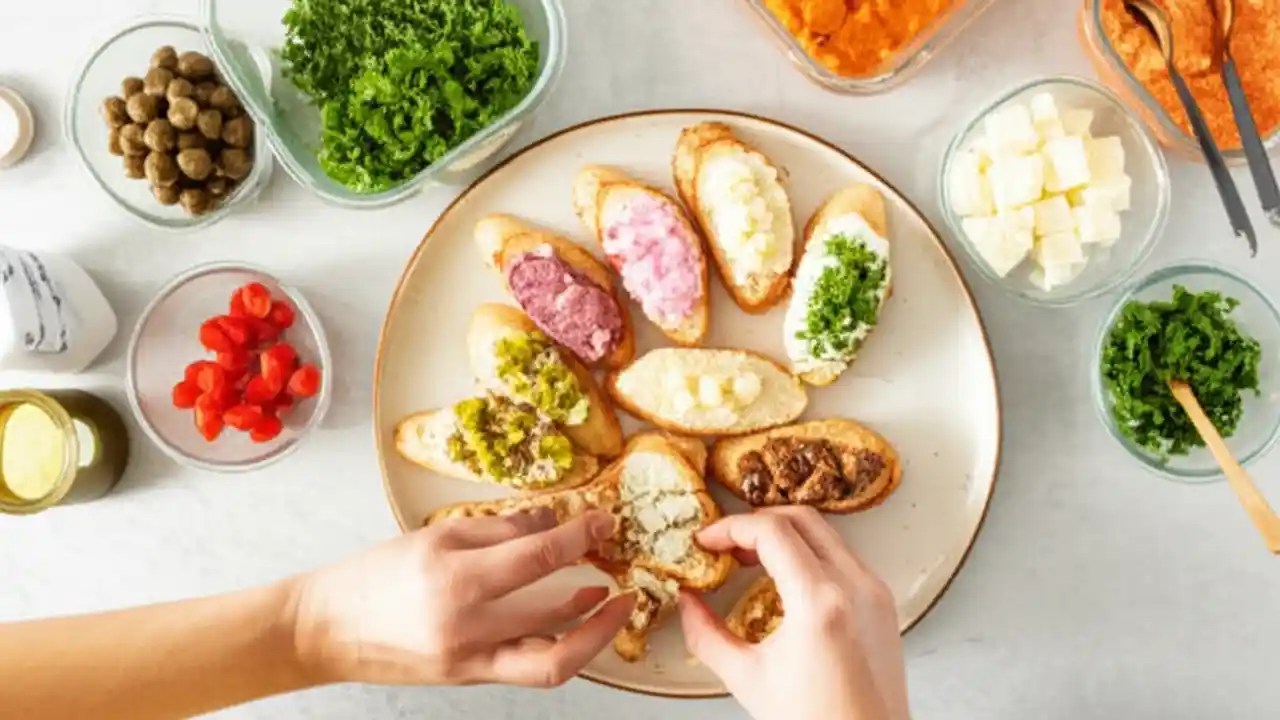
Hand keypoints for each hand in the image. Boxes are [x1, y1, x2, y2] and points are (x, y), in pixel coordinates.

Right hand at [289, 509, 633, 686]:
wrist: (327, 630)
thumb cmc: (374, 577)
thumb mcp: (435, 537)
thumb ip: (498, 528)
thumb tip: (550, 519)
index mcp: (455, 578)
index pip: (539, 555)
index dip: (580, 535)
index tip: (602, 521)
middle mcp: (467, 625)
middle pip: (556, 612)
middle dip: (598, 590)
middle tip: (615, 565)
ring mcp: (471, 660)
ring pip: (553, 660)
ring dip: (591, 631)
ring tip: (604, 600)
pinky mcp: (470, 679)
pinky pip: (528, 669)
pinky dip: (557, 647)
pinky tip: (568, 623)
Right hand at [678, 507, 908, 719]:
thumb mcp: (747, 679)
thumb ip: (706, 634)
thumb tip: (686, 601)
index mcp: (819, 603)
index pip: (771, 532)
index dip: (730, 528)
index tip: (707, 541)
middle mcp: (854, 586)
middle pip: (801, 518)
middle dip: (756, 523)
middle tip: (726, 545)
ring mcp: (874, 591)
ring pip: (825, 532)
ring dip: (784, 535)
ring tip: (751, 560)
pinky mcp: (883, 602)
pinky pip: (842, 556)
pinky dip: (809, 553)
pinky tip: (785, 580)